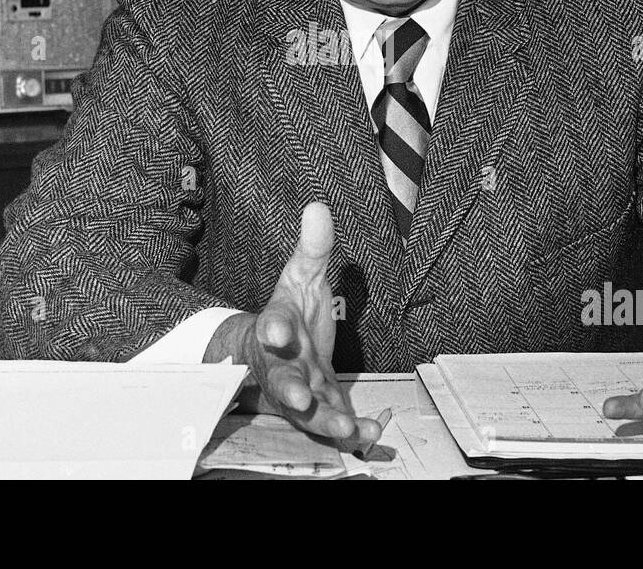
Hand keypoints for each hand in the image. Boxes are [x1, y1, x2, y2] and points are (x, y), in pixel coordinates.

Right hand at [224, 203, 384, 448]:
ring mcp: (299, 392)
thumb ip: (313, 249)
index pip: (272, 325)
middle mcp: (284, 363)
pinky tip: (369, 435)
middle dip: (290, 388)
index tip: (277, 331)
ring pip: (306, 411)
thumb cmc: (291, 316)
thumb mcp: (301, 278)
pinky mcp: (318, 411)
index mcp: (279, 326)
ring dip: (324, 419)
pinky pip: (331, 425)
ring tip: (346, 427)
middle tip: (301, 397)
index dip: (274, 329)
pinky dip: (351, 434)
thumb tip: (318, 207)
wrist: (273, 358)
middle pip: (283, 378)